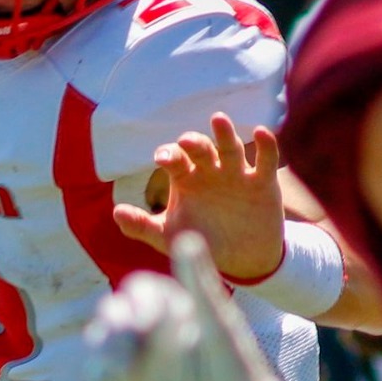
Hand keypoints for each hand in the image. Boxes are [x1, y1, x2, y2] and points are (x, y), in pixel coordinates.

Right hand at [83, 232, 286, 380]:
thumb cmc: (233, 368)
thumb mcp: (217, 324)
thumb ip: (198, 282)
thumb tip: (187, 238)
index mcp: (171, 307)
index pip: (139, 290)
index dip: (145, 302)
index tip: (168, 321)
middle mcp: (146, 330)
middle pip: (113, 313)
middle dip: (126, 330)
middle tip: (155, 353)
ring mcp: (132, 360)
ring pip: (102, 343)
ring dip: (119, 355)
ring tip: (155, 374)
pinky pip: (98, 377)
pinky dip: (109, 378)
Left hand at [114, 113, 286, 281]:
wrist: (243, 260)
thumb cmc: (202, 241)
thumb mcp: (168, 236)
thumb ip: (142, 226)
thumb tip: (116, 212)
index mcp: (186, 178)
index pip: (175, 159)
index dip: (169, 154)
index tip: (162, 159)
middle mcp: (210, 171)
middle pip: (200, 148)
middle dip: (193, 143)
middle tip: (186, 142)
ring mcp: (236, 174)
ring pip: (230, 147)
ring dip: (224, 133)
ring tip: (218, 119)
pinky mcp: (262, 182)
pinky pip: (265, 159)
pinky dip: (266, 145)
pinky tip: (260, 132)